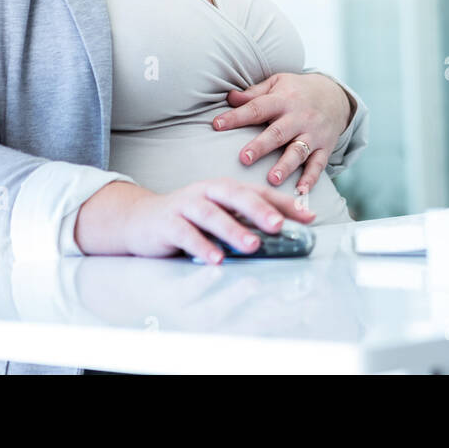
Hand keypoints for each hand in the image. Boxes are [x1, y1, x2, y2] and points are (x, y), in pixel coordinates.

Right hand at [121, 177, 314, 263]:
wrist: (139, 219)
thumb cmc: (188, 218)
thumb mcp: (219, 214)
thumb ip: (245, 220)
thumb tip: (285, 232)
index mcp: (224, 189)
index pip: (258, 192)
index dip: (283, 203)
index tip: (309, 217)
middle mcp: (207, 192)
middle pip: (235, 195)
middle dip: (259, 209)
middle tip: (279, 225)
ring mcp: (186, 206)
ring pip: (211, 214)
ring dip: (233, 229)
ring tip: (252, 245)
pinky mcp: (167, 223)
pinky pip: (186, 234)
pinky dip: (202, 246)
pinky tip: (216, 259)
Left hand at [212, 72, 353, 194]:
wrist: (334, 96)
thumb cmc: (297, 91)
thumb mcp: (277, 84)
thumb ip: (254, 93)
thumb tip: (229, 97)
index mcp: (282, 100)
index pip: (256, 108)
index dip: (236, 116)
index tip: (216, 125)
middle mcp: (298, 117)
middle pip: (277, 133)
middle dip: (261, 146)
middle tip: (243, 158)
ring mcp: (313, 134)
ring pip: (298, 151)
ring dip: (285, 166)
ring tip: (272, 180)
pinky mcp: (325, 148)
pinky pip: (318, 165)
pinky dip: (310, 179)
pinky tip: (300, 192)